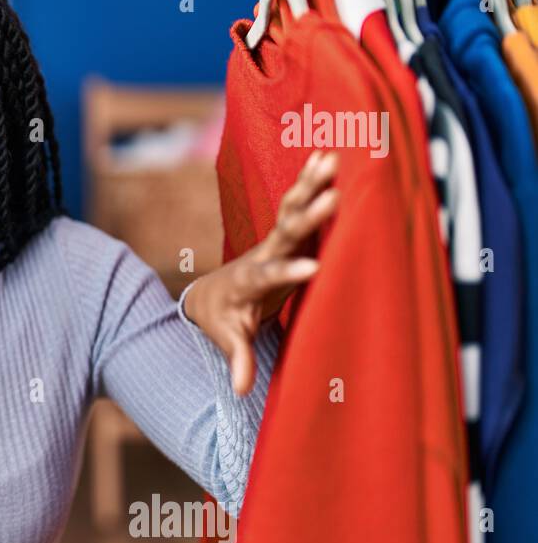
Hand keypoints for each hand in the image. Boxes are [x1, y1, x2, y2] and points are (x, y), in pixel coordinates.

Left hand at [183, 149, 340, 395]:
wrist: (210, 294)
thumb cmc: (222, 318)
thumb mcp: (228, 338)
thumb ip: (237, 359)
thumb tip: (242, 390)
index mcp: (249, 281)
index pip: (269, 275)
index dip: (288, 272)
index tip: (312, 268)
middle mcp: (262, 254)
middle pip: (284, 232)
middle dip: (308, 216)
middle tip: (332, 196)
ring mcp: (274, 240)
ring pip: (292, 209)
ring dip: (311, 184)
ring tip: (332, 157)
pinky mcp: (286, 233)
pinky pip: (299, 202)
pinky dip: (311, 179)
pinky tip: (327, 153)